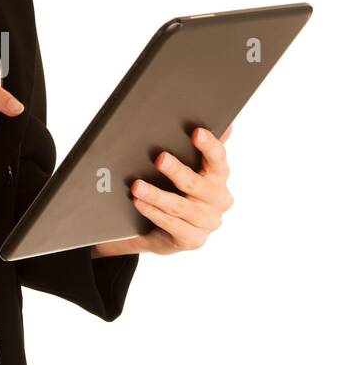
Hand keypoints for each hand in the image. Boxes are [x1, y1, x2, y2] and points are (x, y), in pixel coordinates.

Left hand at [91, 124, 233, 257]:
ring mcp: (207, 223)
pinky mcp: (193, 240)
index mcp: (220, 179)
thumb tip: (226, 124)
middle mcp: (219, 201)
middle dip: (177, 170)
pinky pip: (171, 224)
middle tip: (159, 158)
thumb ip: (204, 150)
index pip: (219, 160)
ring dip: (156, 195)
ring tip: (137, 185)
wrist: (164, 229)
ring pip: (180, 206)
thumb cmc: (178, 192)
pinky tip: (139, 202)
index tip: (196, 132)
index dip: (209, 146)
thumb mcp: (190, 169)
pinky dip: (153, 212)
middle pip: (197, 184)